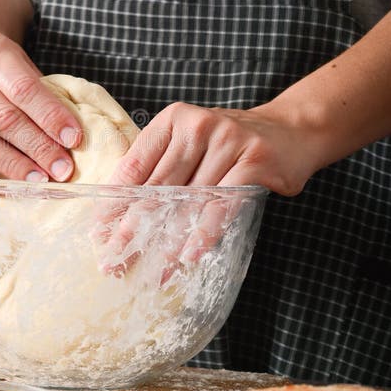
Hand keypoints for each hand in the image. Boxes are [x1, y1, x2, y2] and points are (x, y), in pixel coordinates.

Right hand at [0, 30, 82, 179]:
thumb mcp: (22, 69)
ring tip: (38, 179)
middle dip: (38, 147)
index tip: (73, 140)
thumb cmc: (0, 73)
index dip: (50, 116)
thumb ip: (43, 97)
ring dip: (12, 164)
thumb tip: (70, 140)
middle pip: (3, 116)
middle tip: (62, 168)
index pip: (24, 88)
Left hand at [101, 101, 319, 279]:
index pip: (135, 166)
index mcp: (173, 120)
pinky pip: (222, 206)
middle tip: (114, 259)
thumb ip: (160, 167)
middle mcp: (198, 126)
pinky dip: (204, 233)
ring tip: (152, 270)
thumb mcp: (191, 143)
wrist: (292, 131)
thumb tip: (119, 212)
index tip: (99, 233)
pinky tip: (188, 255)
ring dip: (168, 241)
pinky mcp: (254, 161)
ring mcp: (228, 141)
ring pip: (189, 202)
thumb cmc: (230, 144)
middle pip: (158, 188)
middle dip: (133, 228)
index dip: (114, 203)